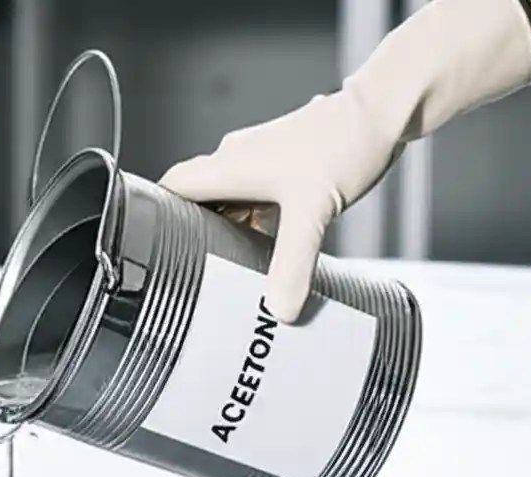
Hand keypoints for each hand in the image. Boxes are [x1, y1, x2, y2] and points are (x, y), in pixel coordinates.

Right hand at [160, 0, 530, 322]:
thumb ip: (293, 265)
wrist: (382, 113)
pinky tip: (267, 243)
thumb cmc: (343, 146)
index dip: (154, 213)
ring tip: (228, 263)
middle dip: (192, 231)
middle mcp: (236, 158)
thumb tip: (281, 309)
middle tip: (191, 267)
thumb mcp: (313, 214)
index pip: (172, 186)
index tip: (148, 244)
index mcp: (228, 166)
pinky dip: (253, 219)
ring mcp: (260, 158)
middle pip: (197, 197)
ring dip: (226, 227)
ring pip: (228, 198)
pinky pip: (254, 195)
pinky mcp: (283, 162)